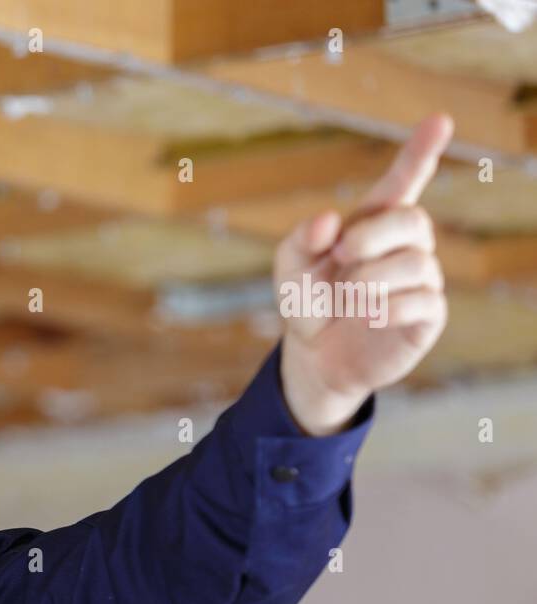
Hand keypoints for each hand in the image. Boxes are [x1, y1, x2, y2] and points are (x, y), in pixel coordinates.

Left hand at [274, 113, 452, 435]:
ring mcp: (420, 280)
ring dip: (373, 279)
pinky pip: (422, 302)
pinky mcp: (427, 316)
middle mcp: (403, 246)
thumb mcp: (290, 269)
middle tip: (342, 254)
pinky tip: (369, 316)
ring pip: (416, 264)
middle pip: (412, 219)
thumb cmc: (308, 303)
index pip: (403, 182)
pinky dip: (388, 308)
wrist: (315, 357)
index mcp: (371, 224)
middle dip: (374, 235)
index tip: (439, 120)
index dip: (420, 153)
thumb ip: (301, 239)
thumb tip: (328, 219)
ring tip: (348, 297)